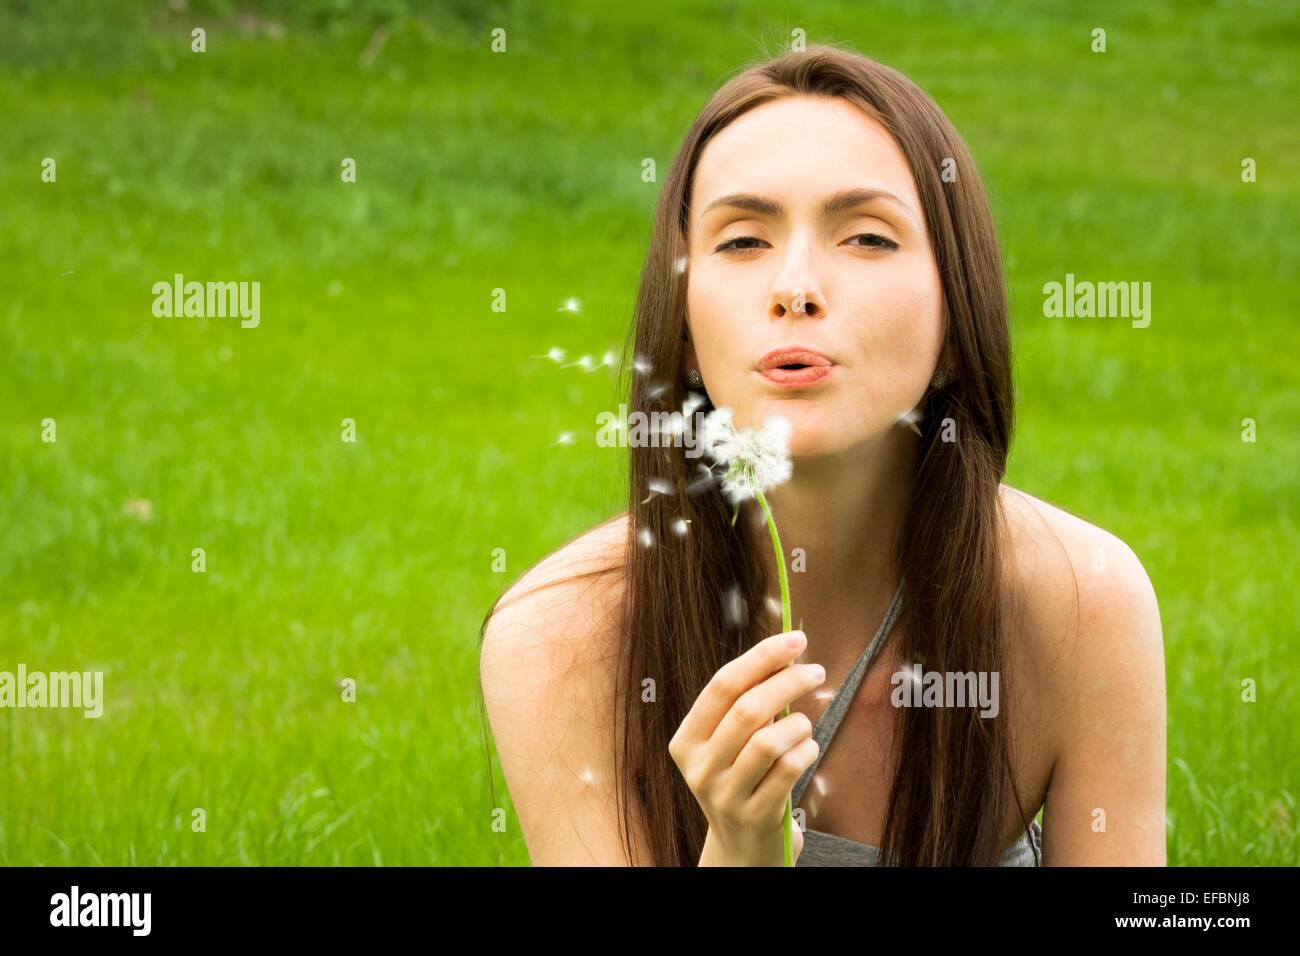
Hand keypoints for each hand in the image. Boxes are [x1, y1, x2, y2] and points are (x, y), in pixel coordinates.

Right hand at [669, 629, 825, 865]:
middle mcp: (699, 767)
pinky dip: (806, 751)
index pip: (722, 685)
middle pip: (746, 709)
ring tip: (805, 724)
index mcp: (687, 739)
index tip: (794, 640)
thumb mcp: (729, 743)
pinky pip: (789, 770)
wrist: (742, 845)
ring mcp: (724, 795)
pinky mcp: (755, 816)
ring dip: (798, 723)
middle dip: (788, 682)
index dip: (761, 657)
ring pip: (768, 741)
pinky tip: (808, 749)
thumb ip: (747, 702)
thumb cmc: (743, 777)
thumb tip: (786, 651)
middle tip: (815, 671)